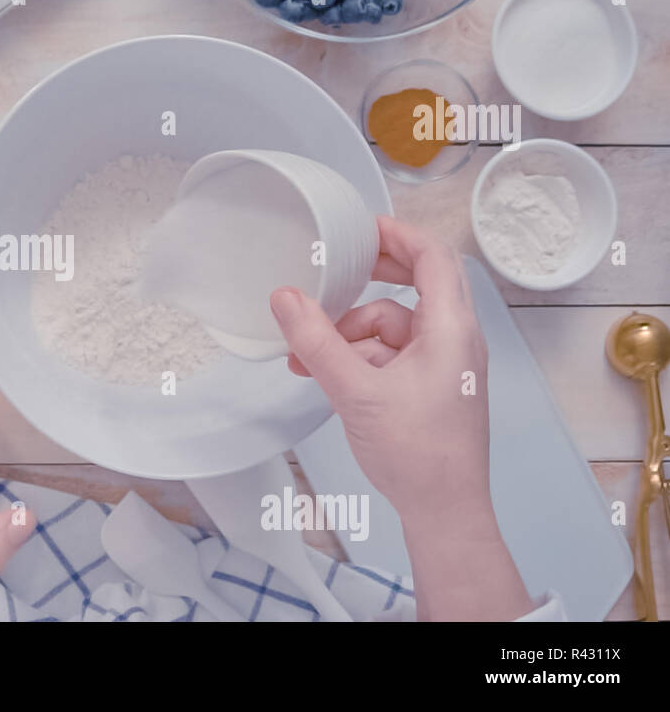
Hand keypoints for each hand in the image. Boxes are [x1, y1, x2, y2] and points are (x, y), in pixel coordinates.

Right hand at [269, 215, 533, 620]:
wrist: (444, 511)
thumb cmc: (416, 451)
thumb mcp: (355, 391)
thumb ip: (316, 341)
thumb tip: (283, 296)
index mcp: (450, 329)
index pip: (433, 257)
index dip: (397, 234)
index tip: (360, 227)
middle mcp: (454, 340)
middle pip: (417, 285)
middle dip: (370, 278)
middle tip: (334, 269)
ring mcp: (444, 366)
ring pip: (393, 326)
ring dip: (349, 333)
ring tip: (305, 354)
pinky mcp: (431, 389)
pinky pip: (391, 356)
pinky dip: (358, 359)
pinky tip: (322, 375)